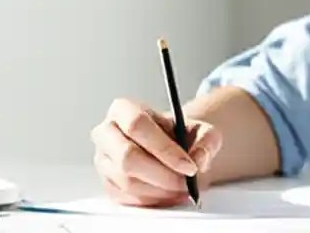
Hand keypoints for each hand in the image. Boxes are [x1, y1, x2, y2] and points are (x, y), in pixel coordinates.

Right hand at [90, 98, 222, 206]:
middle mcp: (106, 133)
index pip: (137, 125)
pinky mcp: (108, 185)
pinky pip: (128, 198)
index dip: (164, 148)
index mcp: (123, 109)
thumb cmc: (180, 135)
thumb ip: (206, 141)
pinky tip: (171, 194)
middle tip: (187, 183)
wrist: (169, 149)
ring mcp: (103, 161)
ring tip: (184, 188)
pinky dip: (154, 201)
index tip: (189, 166)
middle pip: (127, 157)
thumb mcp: (200, 130)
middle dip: (162, 175)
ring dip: (161, 190)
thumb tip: (199, 159)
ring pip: (128, 182)